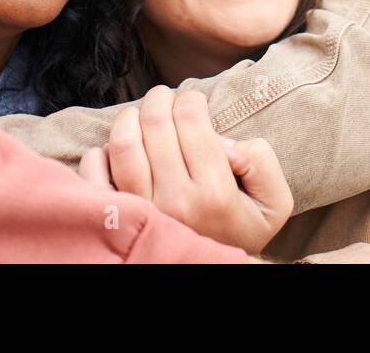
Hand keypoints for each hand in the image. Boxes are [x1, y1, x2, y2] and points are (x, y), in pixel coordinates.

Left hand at [78, 86, 292, 253]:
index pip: (191, 121)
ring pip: (123, 145)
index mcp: (214, 193)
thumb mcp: (274, 202)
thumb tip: (223, 142)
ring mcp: (142, 211)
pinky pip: (95, 174)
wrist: (216, 271)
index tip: (193, 101)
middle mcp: (175, 201)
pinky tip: (116, 149)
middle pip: (156, 125)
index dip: (191, 99)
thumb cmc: (243, 229)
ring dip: (129, 117)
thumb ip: (261, 161)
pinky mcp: (119, 217)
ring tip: (140, 114)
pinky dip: (99, 153)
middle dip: (160, 99)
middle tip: (164, 97)